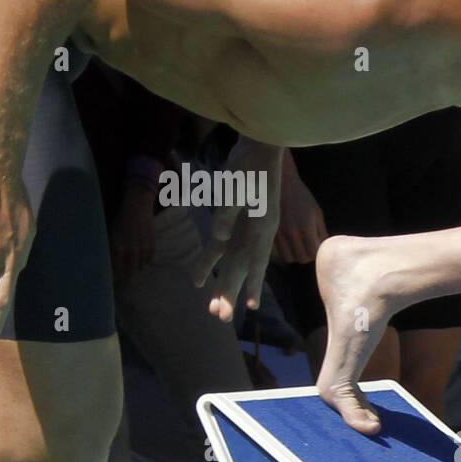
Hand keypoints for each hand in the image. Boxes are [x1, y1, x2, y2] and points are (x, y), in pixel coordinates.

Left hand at [111, 184, 156, 283]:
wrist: (137, 206)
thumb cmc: (121, 221)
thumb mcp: (112, 236)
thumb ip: (111, 251)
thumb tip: (109, 266)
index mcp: (117, 248)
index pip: (116, 271)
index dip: (114, 277)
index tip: (113, 280)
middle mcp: (130, 250)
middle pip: (129, 273)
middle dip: (125, 274)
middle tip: (123, 274)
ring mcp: (142, 248)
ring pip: (139, 266)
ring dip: (136, 265)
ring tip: (132, 259)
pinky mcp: (152, 245)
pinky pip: (149, 259)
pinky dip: (145, 259)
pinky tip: (140, 252)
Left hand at [194, 140, 280, 321]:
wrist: (256, 145)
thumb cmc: (252, 164)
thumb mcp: (238, 187)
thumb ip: (226, 214)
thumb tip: (217, 239)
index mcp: (263, 227)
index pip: (257, 261)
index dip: (254, 283)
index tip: (251, 306)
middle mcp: (256, 233)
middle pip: (242, 267)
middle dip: (231, 291)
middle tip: (219, 316)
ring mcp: (244, 229)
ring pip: (231, 262)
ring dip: (221, 282)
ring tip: (210, 307)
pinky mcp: (232, 222)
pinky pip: (219, 247)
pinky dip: (209, 262)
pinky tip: (198, 279)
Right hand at [272, 158, 326, 263]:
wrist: (280, 184)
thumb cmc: (301, 197)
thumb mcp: (316, 212)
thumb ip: (321, 231)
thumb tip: (323, 247)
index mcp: (306, 227)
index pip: (313, 253)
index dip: (316, 252)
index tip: (315, 246)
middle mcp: (291, 232)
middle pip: (301, 258)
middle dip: (306, 255)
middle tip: (307, 247)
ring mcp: (278, 234)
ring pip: (287, 258)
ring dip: (293, 255)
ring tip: (296, 246)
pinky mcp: (269, 232)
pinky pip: (277, 252)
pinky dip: (283, 251)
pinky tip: (286, 243)